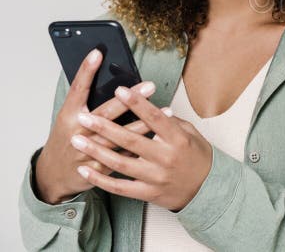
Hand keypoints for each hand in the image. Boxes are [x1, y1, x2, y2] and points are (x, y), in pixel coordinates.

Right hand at [35, 48, 165, 203]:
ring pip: (120, 136)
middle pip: (106, 112)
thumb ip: (87, 101)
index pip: (78, 89)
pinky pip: (125, 156)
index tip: (97, 53)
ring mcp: (88, 150)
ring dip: (144, 123)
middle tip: (150, 86)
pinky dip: (142, 147)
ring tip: (166, 111)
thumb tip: (108, 76)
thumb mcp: (70, 117)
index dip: (86, 70)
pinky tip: (161, 138)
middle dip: (130, 99)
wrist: (54, 174)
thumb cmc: (67, 138)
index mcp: (69, 115)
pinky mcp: (99, 168)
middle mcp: (78, 131)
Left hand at [69, 84, 212, 211]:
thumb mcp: (192, 134)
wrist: (207, 189)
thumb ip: (172, 122)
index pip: (154, 117)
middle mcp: (166, 158)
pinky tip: (85, 169)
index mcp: (177, 139)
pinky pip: (119, 187)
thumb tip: (152, 108)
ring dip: (96, 151)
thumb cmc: (198, 158)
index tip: (120, 90)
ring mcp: (155, 177)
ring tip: (76, 140)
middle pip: (131, 140)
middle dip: (104, 127)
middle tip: (84, 117)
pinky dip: (100, 179)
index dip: (137, 103)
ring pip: (120, 163)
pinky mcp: (148, 193)